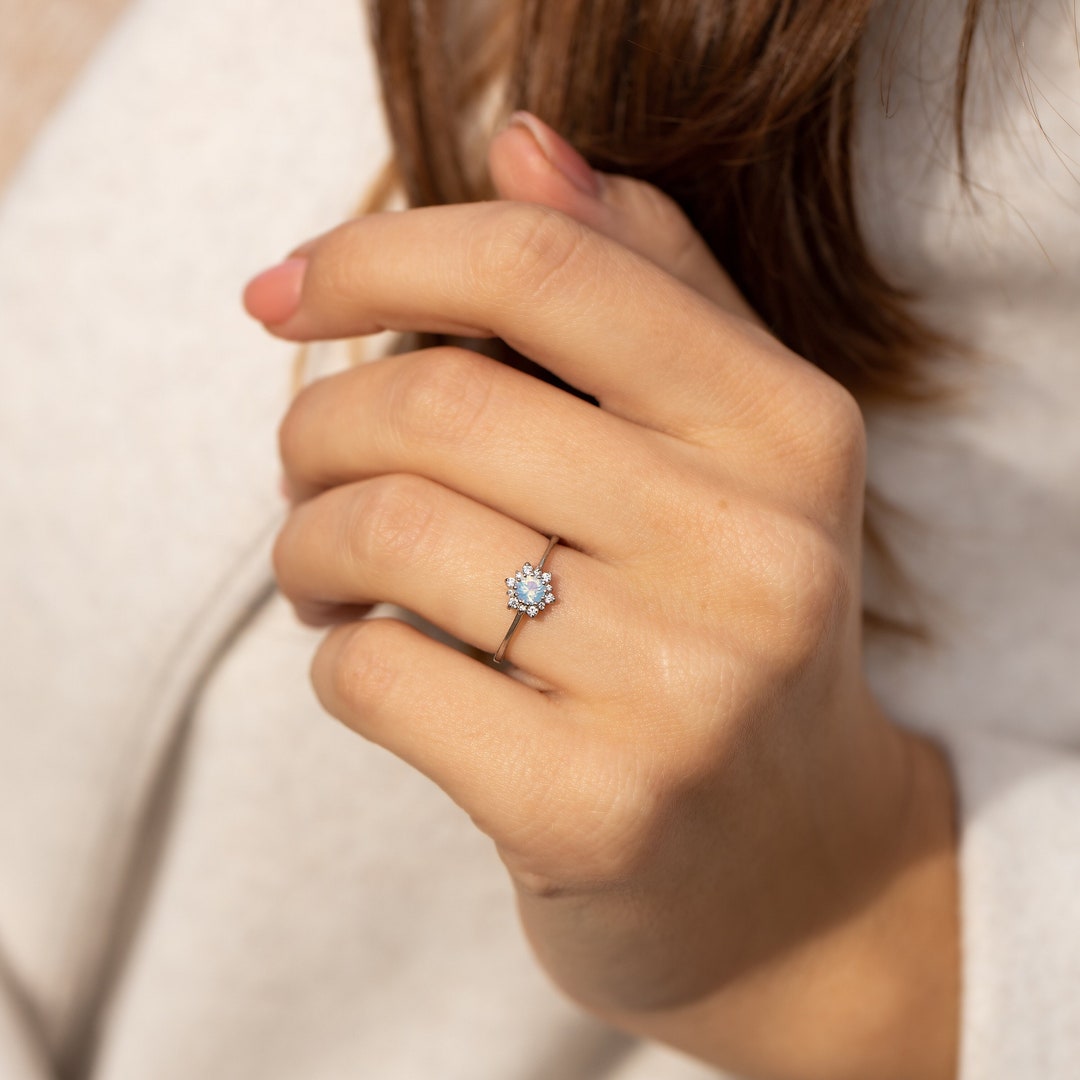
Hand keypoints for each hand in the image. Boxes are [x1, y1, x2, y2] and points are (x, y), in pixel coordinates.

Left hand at [245, 113, 958, 1079]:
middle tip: (307, 464)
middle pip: (437, 404)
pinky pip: (374, 675)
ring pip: (385, 536)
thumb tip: (522, 144)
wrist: (788, 864)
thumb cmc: (724, 628)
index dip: (382, 252)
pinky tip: (367, 659)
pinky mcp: (590, 812)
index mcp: (788, 431)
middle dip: (317, 426)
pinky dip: (333, 654)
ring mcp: (680, 694)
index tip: (287, 291)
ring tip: (320, 570)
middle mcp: (754, 555)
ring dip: (306, 542)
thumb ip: (642, 285)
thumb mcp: (727, 448)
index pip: (544, 268)